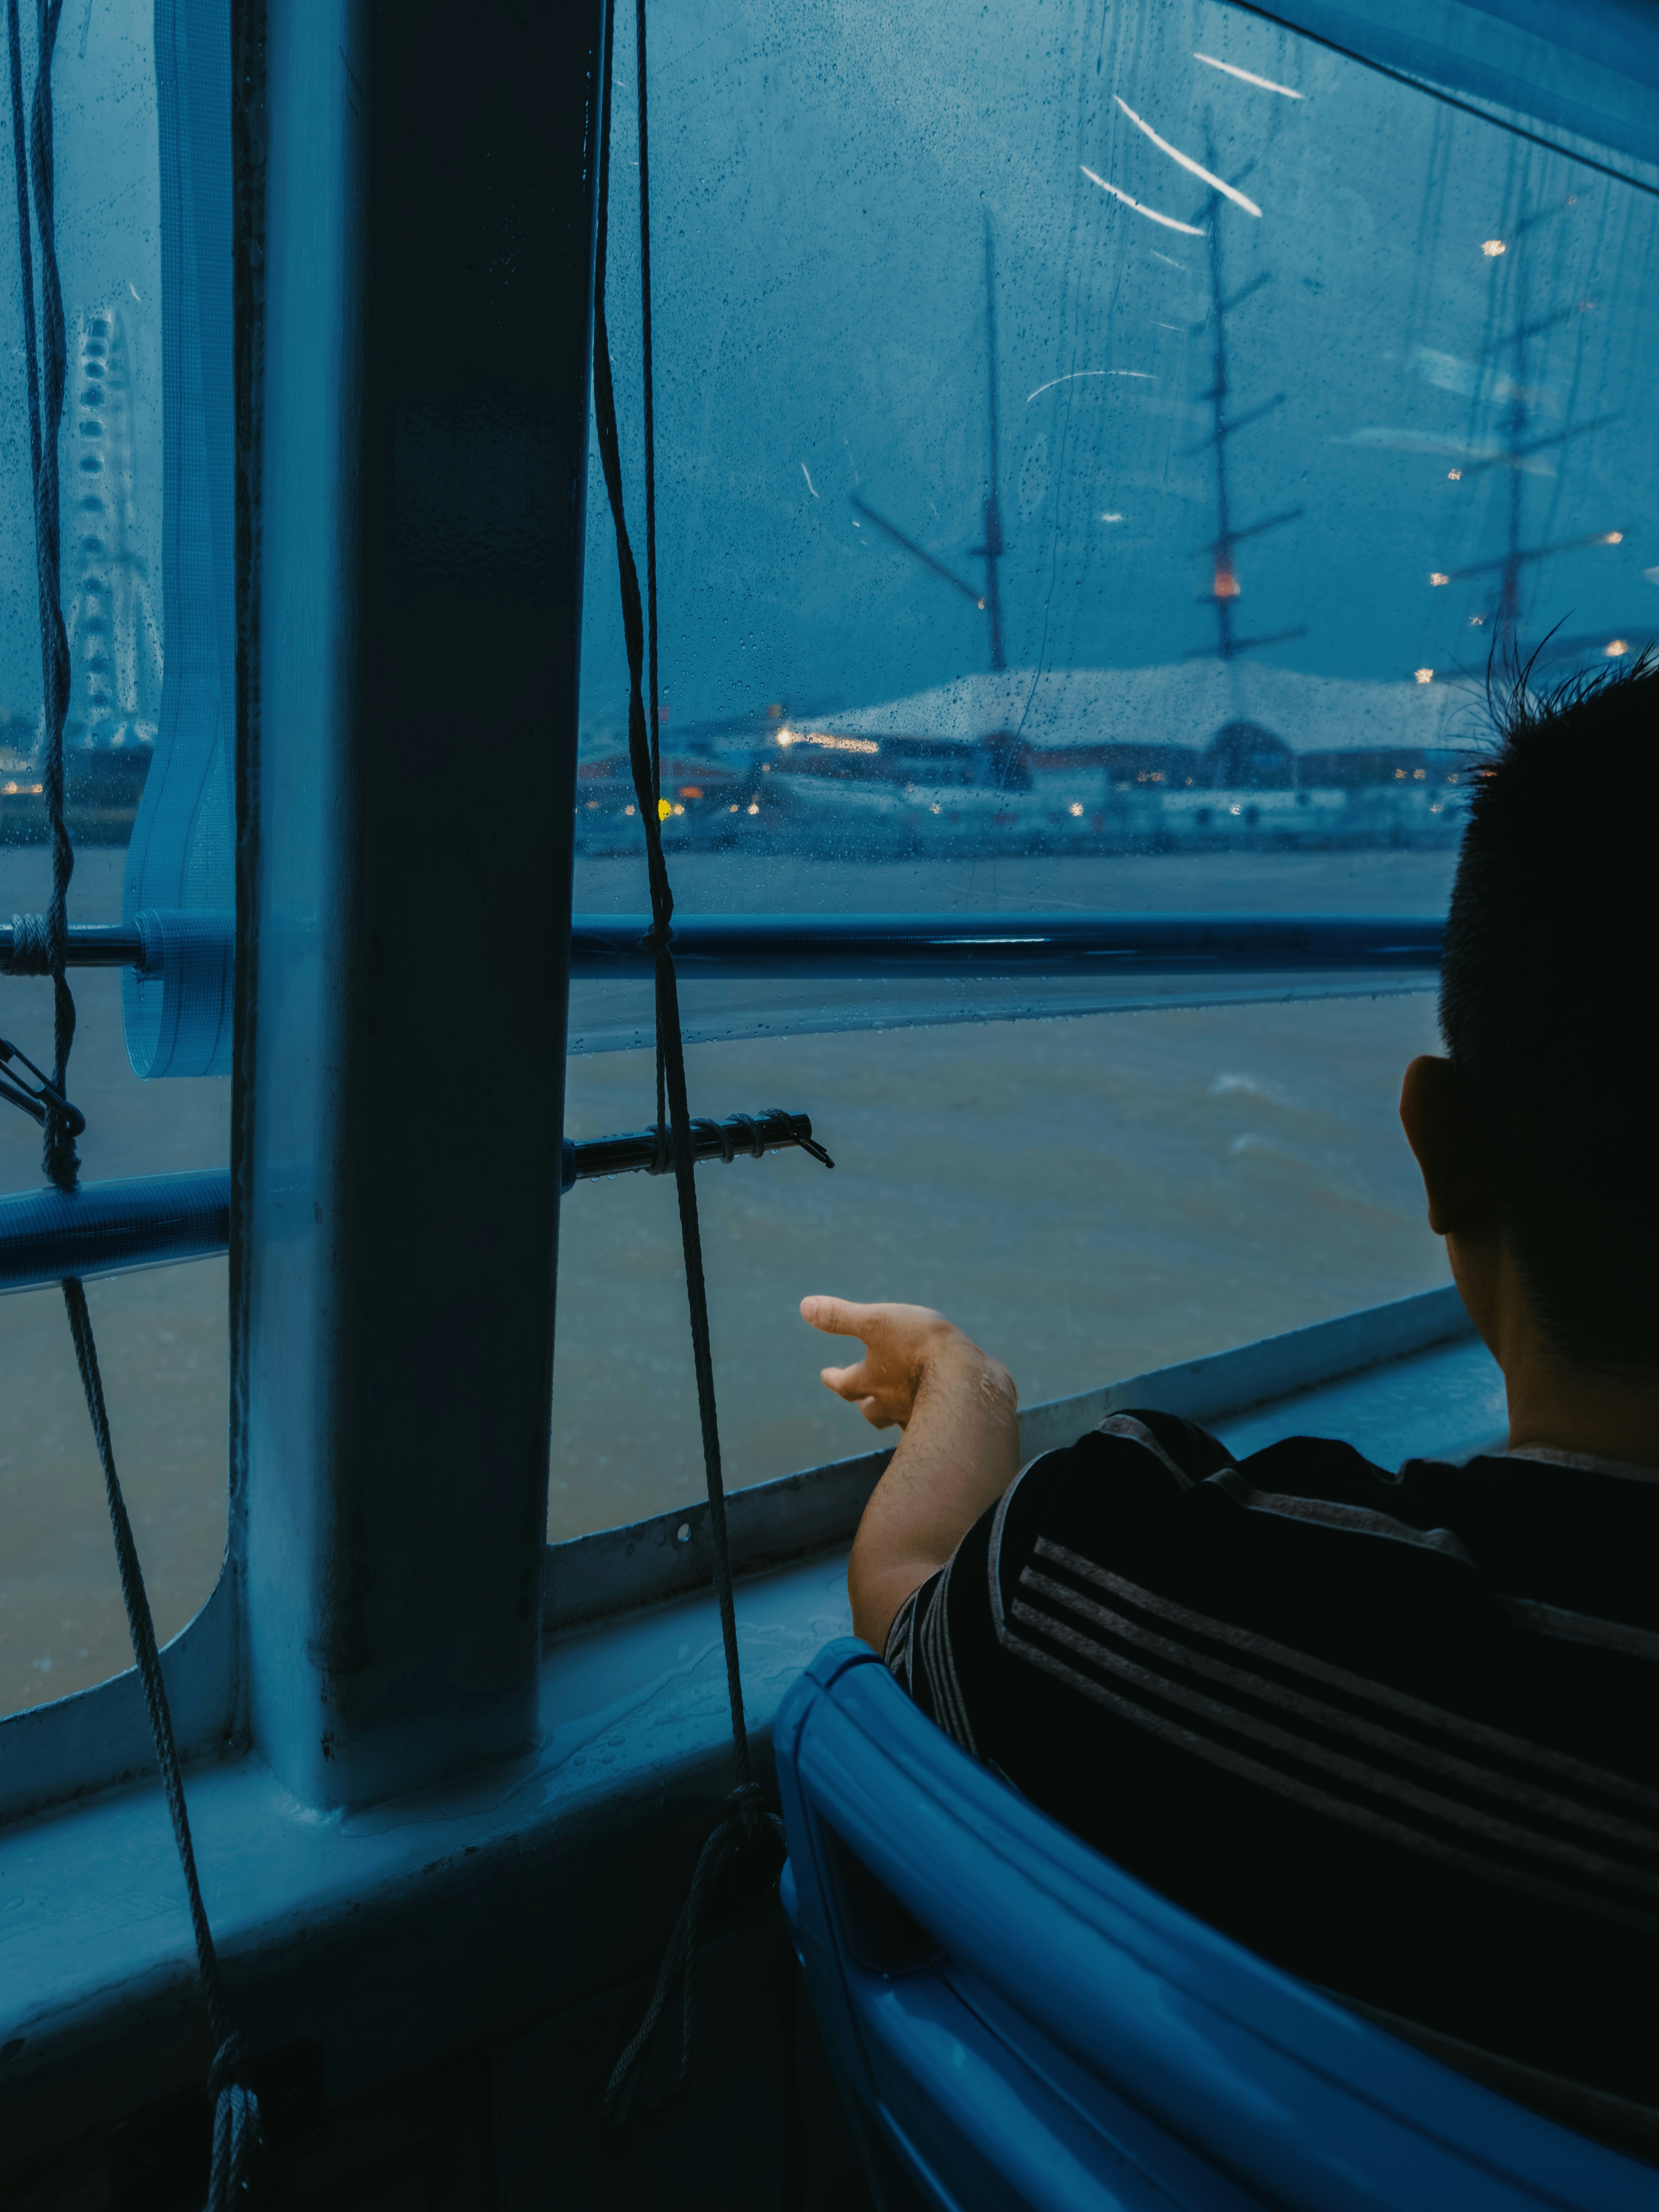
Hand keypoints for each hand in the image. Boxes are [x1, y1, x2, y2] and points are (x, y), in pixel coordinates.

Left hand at [801, 1295, 992, 1430]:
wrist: (968, 1381)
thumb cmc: (920, 1347)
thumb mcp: (877, 1322)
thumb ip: (841, 1317)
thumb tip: (804, 1306)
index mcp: (872, 1380)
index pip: (844, 1384)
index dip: (833, 1379)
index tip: (826, 1375)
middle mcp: (891, 1403)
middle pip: (870, 1410)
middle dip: (863, 1403)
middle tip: (860, 1398)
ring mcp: (919, 1415)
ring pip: (899, 1420)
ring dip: (893, 1414)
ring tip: (897, 1408)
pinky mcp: (946, 1418)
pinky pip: (932, 1422)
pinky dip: (928, 1417)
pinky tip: (937, 1410)